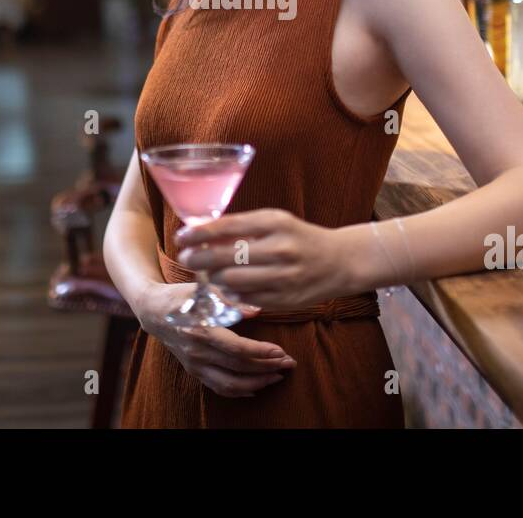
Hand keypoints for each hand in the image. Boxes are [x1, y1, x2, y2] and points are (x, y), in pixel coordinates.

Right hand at [133, 281, 296, 397]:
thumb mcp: (205, 290)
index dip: (261, 353)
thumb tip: (256, 310)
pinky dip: (240, 391)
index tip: (281, 351)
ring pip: (230, 384)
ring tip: (278, 376)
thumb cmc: (183, 296)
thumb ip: (231, 300)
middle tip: (289, 363)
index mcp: (202, 330)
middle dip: (267, 367)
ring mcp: (195, 364)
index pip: (237, 348)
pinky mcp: (194, 371)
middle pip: (238, 367)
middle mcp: (197, 352)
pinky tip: (256, 387)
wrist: (154, 311)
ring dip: (257, 383)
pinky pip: (219, 388)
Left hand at [175, 209, 356, 310]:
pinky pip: (247, 299)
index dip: (200, 233)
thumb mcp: (276, 222)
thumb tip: (203, 231)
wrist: (340, 261)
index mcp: (275, 223)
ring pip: (233, 281)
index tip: (182, 237)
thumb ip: (243, 227)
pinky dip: (233, 294)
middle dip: (200, 258)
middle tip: (187, 258)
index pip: (228, 226)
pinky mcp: (285, 299)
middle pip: (227, 256)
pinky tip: (230, 288)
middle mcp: (280, 249)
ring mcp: (283, 276)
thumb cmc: (300, 238)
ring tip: (210, 273)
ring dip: (215, 278)